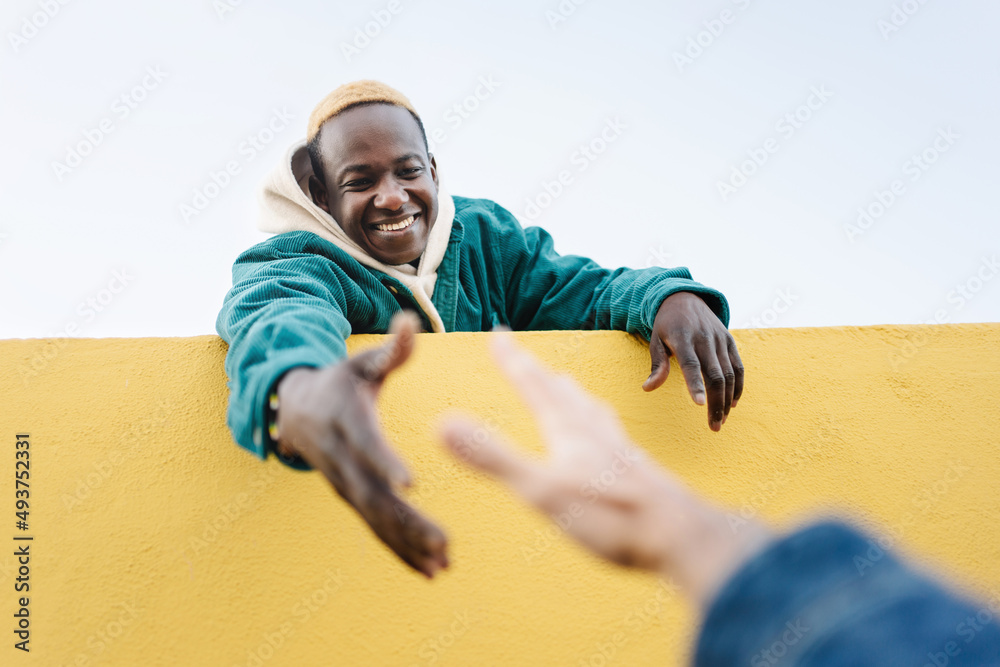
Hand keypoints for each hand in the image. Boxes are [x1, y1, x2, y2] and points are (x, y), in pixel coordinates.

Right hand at [275, 312, 447, 577]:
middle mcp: (343, 459)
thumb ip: (392, 348)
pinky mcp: (352, 498)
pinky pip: (376, 529)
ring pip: (376, 520)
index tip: (410, 481)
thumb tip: (411, 318)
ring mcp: (345, 484)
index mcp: (348, 421)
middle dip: (408, 521)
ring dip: (408, 545)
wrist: (296, 409)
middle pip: (374, 494)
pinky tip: (430, 571)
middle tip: (444, 542)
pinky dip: (400, 551)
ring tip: (443, 565)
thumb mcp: (362, 360)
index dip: (385, 461)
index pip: (366, 443)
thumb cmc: (341, 379)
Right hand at [440, 335, 769, 605]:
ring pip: (591, 412)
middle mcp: (596, 434)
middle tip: (526, 358)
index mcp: (569, 432)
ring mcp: (620, 453)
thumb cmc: (613, 517)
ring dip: (572, 395)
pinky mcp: (638, 475)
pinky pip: (612, 437)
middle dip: (538, 374)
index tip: (499, 333)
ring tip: (568, 387)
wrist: (683, 537)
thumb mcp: (541, 490)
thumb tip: (443, 424)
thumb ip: (493, 458)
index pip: (534, 386)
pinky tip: (610, 442)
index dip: (513, 361)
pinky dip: (600, 426)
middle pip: (562, 394)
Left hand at [643, 292, 744, 431]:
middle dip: (715, 403)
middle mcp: (704, 338)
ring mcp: (719, 339)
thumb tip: (648, 388)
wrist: (685, 298)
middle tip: (714, 427)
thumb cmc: (666, 325)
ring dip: (727, 400)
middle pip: (715, 375)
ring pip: (729, 374)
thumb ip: (657, 365)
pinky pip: (738, 367)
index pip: (691, 365)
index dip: (695, 385)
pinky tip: (732, 403)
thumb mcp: (655, 340)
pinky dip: (738, 386)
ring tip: (721, 420)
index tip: (699, 405)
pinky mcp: (730, 340)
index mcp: (683, 338)